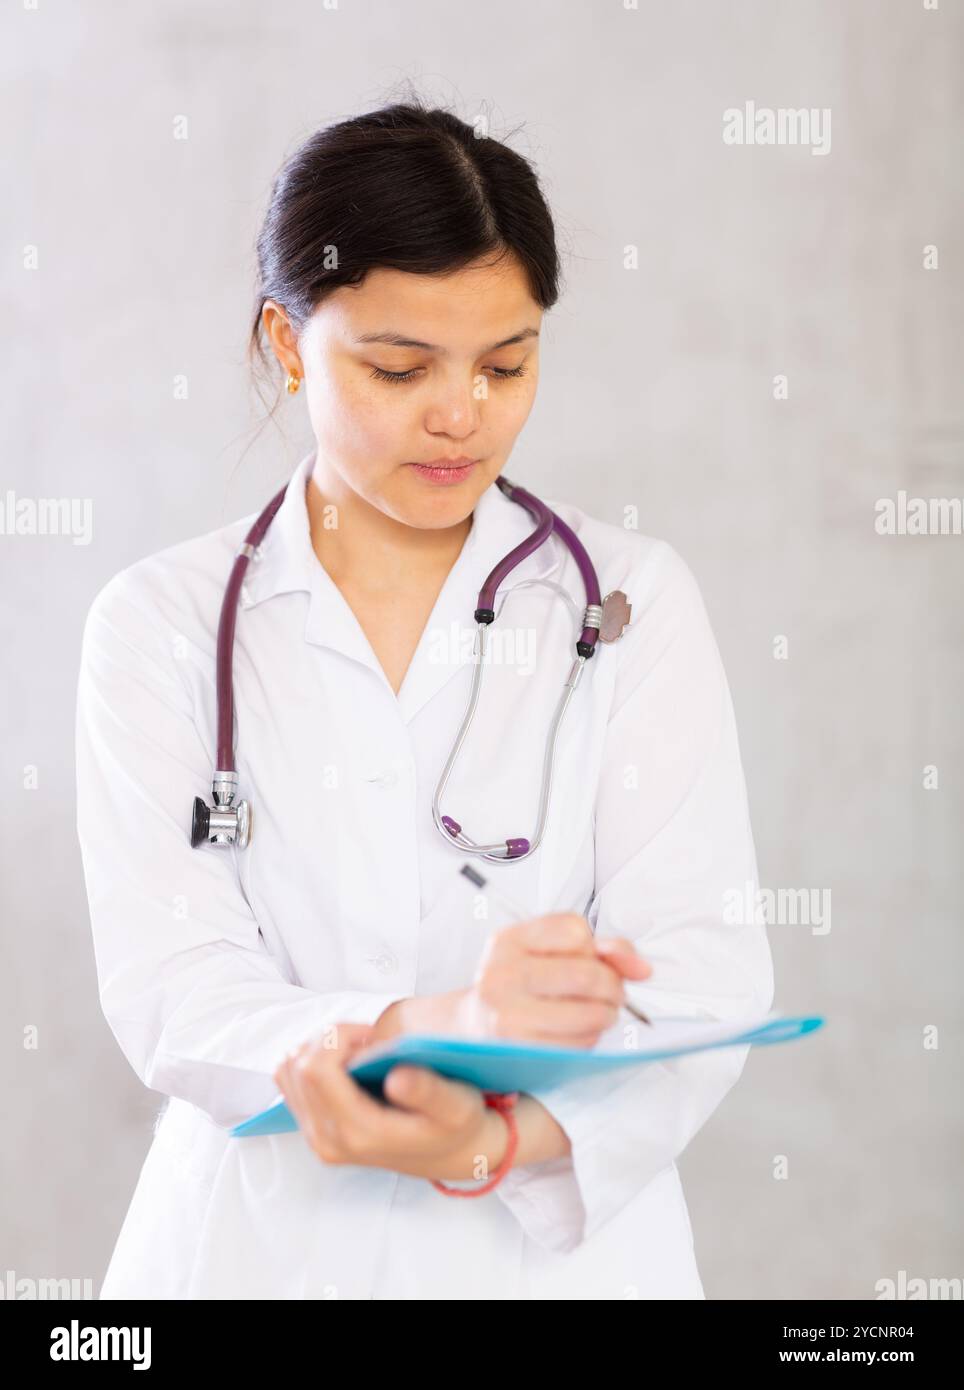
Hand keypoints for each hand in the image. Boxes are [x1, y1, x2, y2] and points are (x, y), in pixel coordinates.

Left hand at [273, 1022, 506, 1181]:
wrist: (449, 1155)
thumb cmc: (456, 1125)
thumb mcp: (458, 1106)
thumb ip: (429, 1091)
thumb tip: (395, 1077)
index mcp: (358, 1133)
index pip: (316, 1069)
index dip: (337, 1037)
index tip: (371, 1035)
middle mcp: (328, 1141)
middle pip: (297, 1066)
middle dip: (329, 1038)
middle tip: (367, 1040)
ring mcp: (317, 1138)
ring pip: (287, 1071)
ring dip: (319, 1047)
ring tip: (357, 1051)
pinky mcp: (314, 1130)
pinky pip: (290, 1082)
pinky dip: (312, 1060)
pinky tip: (346, 1062)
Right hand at [451, 913, 651, 1047]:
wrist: (473, 1026)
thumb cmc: (519, 985)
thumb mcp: (547, 952)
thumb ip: (600, 950)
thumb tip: (642, 968)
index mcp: (509, 940)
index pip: (575, 930)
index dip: (594, 948)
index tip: (591, 960)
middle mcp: (502, 973)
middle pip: (587, 974)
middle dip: (613, 987)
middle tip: (613, 994)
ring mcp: (507, 1014)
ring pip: (589, 1013)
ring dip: (605, 1015)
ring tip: (596, 1013)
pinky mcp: (520, 1049)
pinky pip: (579, 1043)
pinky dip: (590, 1038)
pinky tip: (576, 1032)